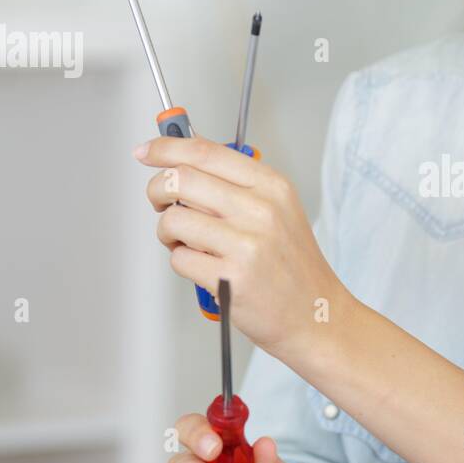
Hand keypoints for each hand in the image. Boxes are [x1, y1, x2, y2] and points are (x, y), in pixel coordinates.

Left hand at [136, 135, 350, 364]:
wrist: (316, 314)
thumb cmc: (292, 265)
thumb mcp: (279, 210)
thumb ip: (235, 182)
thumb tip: (187, 155)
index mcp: (272, 186)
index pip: (206, 152)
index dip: (167, 148)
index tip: (147, 152)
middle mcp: (261, 210)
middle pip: (181, 179)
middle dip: (157, 191)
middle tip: (161, 203)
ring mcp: (247, 244)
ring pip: (173, 220)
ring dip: (168, 232)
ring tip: (187, 242)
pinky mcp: (231, 278)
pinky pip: (179, 258)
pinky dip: (182, 261)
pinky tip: (203, 266)